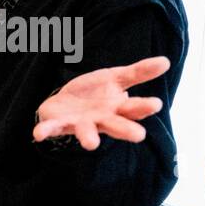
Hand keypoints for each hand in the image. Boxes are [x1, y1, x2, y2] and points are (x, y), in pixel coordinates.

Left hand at [32, 57, 169, 149]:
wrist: (65, 102)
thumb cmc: (94, 93)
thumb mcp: (115, 78)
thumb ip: (138, 72)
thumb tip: (166, 61)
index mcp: (117, 108)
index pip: (134, 108)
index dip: (144, 107)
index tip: (155, 104)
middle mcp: (101, 120)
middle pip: (115, 125)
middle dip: (125, 129)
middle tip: (139, 135)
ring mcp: (79, 124)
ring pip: (86, 132)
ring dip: (88, 138)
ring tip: (91, 144)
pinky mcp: (58, 124)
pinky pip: (50, 128)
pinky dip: (44, 131)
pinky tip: (37, 135)